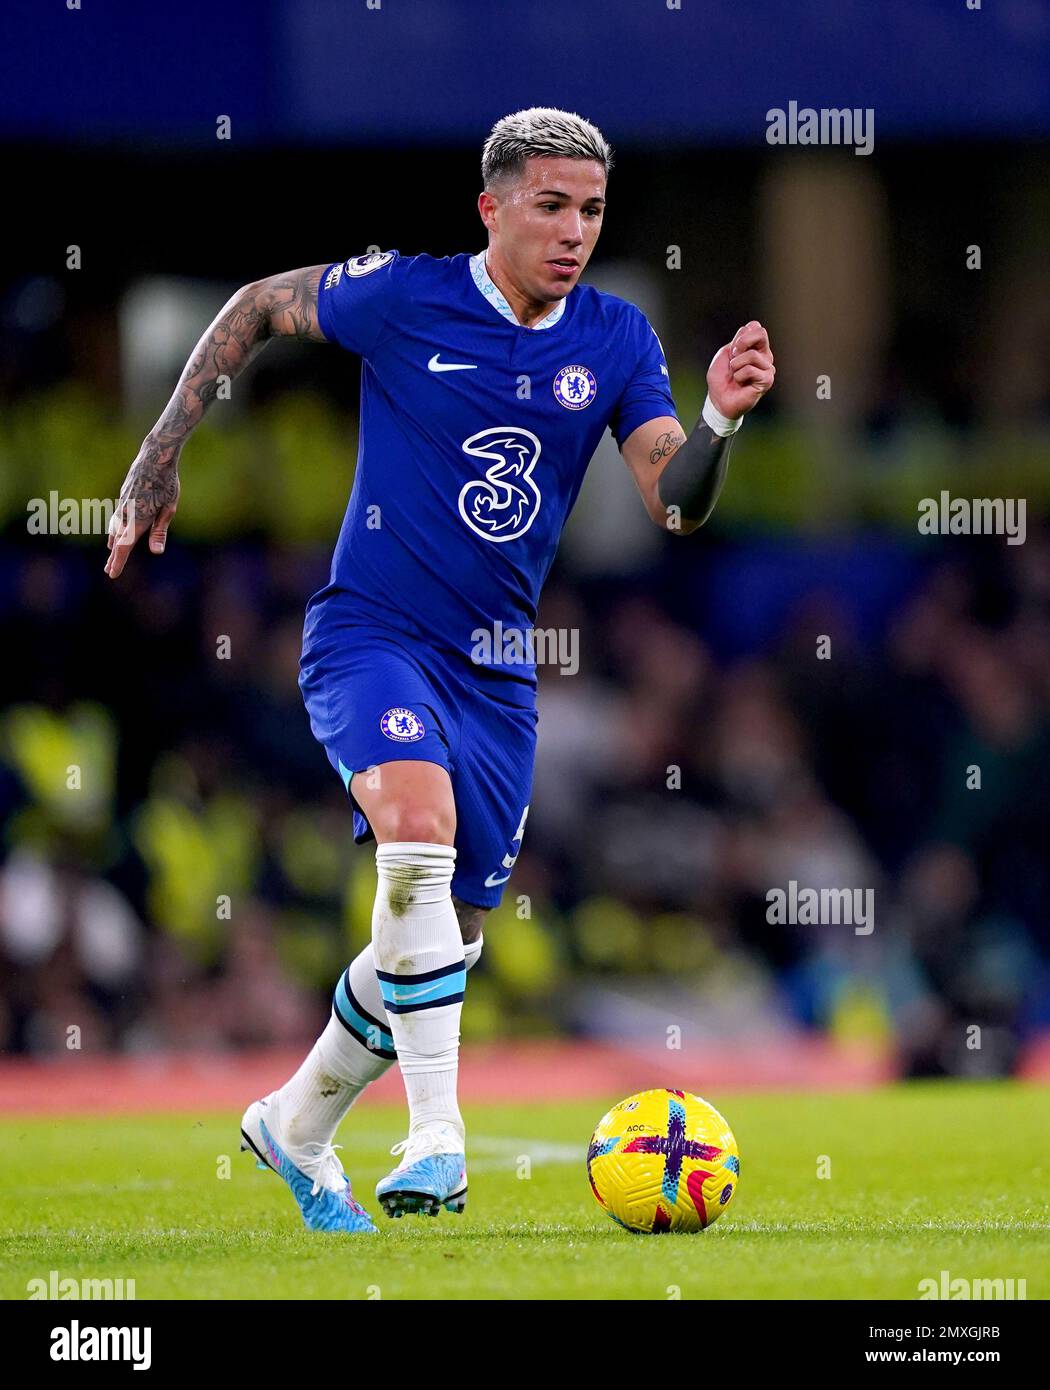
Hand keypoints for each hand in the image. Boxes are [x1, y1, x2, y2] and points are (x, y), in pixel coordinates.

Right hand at [104, 437, 180, 578]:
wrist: (154, 456)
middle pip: (117, 539)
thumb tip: (156, 552)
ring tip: (110, 550)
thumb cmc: (166, 483)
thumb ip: (160, 531)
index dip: (118, 562)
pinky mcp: (123, 495)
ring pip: (115, 526)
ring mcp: (122, 503)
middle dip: (114, 556)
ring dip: (113, 540)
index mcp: (138, 519)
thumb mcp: (168, 509)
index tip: (111, 574)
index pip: (124, 546)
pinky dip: (115, 525)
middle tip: (109, 570)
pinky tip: (115, 527)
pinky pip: (117, 515)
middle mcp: (126, 513)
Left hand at [707, 320, 775, 420]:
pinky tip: (741, 383)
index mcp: (755, 347)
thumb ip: (738, 339)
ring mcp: (767, 368)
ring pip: (752, 355)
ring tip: (735, 375)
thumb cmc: (721, 379)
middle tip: (733, 358)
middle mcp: (764, 355)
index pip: (755, 327)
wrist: (719, 399)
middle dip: (741, 343)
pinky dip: (740, 375)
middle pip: (761, 333)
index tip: (733, 349)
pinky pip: (751, 370)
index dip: (741, 336)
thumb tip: (753, 327)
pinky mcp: (767, 380)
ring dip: (736, 365)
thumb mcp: (725, 353)